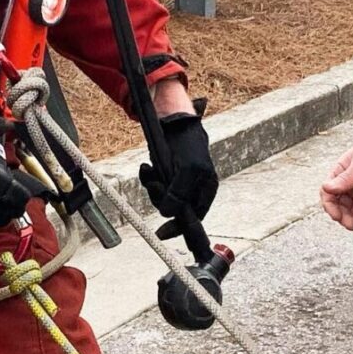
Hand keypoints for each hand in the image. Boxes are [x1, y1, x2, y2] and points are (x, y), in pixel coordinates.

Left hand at [139, 112, 218, 240]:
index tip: (162, 234)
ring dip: (152, 186)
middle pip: (175, 209)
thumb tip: (168, 213)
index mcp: (207, 188)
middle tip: (154, 185)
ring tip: (148, 170)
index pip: (195, 217)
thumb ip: (180, 193)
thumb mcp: (189, 168)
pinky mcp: (165, 173)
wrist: (173, 119)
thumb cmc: (187, 142)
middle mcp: (194, 187)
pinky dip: (147, 177)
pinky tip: (145, 167)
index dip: (179, 227)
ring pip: (162, 197)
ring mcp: (178, 181)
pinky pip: (153, 184)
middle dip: (161, 198)